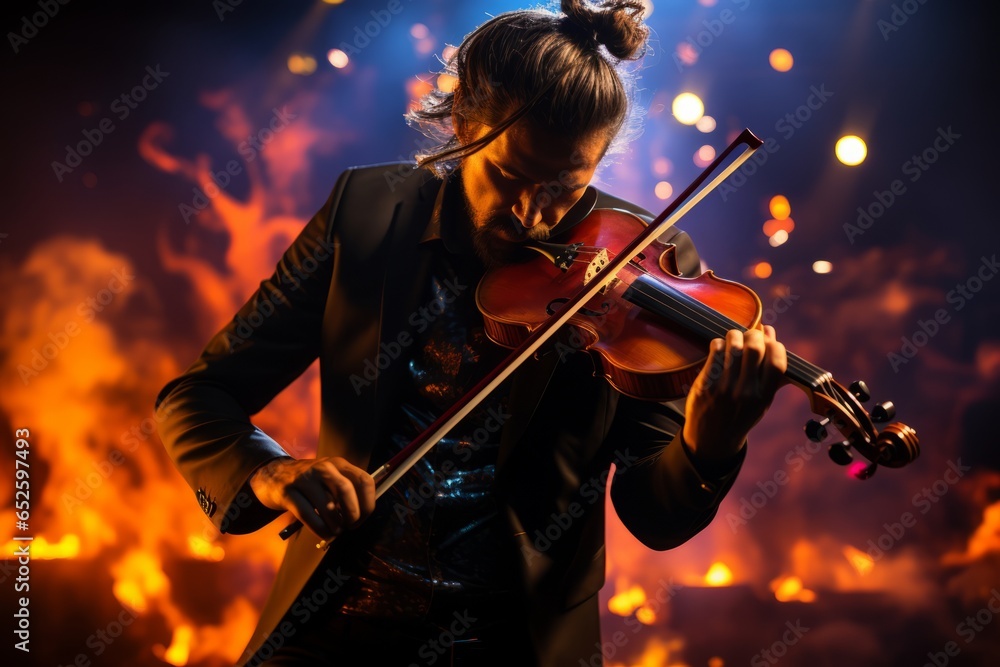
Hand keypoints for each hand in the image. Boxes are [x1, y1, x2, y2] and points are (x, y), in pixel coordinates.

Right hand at [249, 456, 375, 540]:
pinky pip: (309, 515)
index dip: (368, 503)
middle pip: (347, 492)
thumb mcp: (331, 477)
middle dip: (353, 515)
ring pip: (328, 507)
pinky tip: (324, 533)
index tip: (363, 517)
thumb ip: (348, 490)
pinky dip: (320, 529)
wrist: (274, 475)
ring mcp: (304, 478)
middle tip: (350, 526)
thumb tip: (363, 515)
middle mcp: (323, 467)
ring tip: (336, 530)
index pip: (364, 481)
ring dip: (336, 526)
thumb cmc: (310, 482)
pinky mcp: (288, 492)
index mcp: (339, 464)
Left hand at [682, 326, 787, 465]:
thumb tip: (771, 333)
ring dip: (735, 335)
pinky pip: (714, 350)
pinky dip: (719, 343)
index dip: (775, 345)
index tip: (770, 341)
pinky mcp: (705, 384)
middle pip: (754, 348)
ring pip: (733, 345)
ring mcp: (724, 388)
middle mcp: (745, 392)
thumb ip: (771, 371)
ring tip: (735, 338)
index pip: (777, 362)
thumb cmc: (740, 414)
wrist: (712, 438)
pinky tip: (720, 348)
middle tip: (750, 335)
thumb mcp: (763, 401)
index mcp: (764, 397)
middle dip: (754, 334)